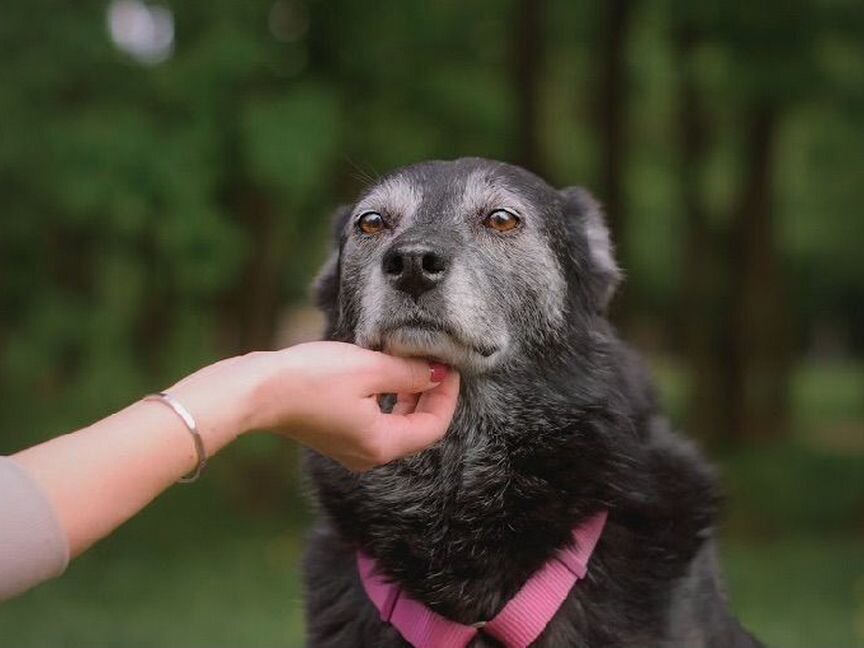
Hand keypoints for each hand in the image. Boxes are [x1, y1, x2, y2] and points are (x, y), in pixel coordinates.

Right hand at [169, 342, 459, 470]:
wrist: (258, 391)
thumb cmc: (312, 378)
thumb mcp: (370, 368)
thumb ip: (410, 373)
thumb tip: (439, 373)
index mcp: (383, 444)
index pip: (434, 426)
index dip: (447, 395)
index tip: (450, 366)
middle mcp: (370, 456)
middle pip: (418, 428)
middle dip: (430, 395)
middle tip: (435, 362)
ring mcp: (352, 450)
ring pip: (398, 425)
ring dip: (409, 396)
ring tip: (412, 364)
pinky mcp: (337, 437)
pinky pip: (377, 423)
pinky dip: (388, 401)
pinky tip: (384, 375)